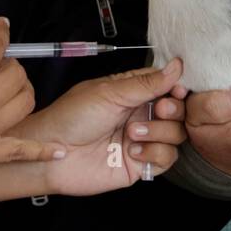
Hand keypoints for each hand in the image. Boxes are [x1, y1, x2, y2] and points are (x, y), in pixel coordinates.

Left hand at [13, 59, 188, 195]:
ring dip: (159, 132)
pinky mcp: (140, 163)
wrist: (53, 154)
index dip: (176, 86)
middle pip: (177, 110)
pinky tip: (133, 151)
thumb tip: (176, 67)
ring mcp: (142, 139)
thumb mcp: (109, 93)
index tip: (177, 89)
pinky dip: (154, 153)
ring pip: (176, 134)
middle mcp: (139, 114)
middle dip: (173, 109)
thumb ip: (146, 83)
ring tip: (132, 133)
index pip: (167, 85)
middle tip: (160, 110)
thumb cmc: (70, 117)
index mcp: (131, 92)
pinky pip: (166, 158)